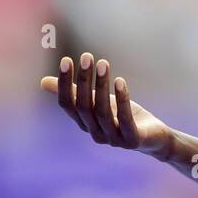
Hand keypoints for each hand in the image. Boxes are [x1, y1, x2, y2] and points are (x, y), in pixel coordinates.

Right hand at [40, 53, 172, 157]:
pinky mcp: (132, 140)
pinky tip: (120, 81)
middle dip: (83, 80)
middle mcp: (95, 133)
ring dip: (102, 85)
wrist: (154, 138)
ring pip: (102, 111)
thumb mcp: (98, 101)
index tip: (66, 60)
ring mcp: (113, 139)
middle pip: (84, 106)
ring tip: (104, 63)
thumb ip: (76, 92)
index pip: (67, 104)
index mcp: (84, 123)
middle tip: (86, 57)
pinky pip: (124, 119)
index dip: (64, 84)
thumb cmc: (122, 116)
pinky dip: (122, 99)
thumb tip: (43, 82)